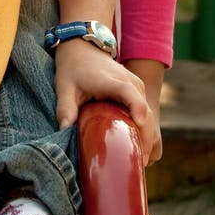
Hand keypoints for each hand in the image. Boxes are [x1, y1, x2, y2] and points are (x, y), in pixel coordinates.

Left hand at [53, 39, 153, 164]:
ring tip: (138, 164)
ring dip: (147, 139)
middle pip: (146, 113)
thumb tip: (63, 130)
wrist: (83, 48)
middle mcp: (130, 83)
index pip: (130, 94)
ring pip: (150, 117)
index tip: (139, 125)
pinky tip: (138, 152)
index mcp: (111, 81)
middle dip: (144, 140)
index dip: (137, 108)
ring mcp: (137, 88)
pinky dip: (145, 133)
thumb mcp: (64, 87)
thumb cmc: (73, 69)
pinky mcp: (139, 93)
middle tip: (137, 166)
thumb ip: (65, 108)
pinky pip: (148, 115)